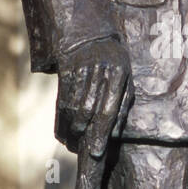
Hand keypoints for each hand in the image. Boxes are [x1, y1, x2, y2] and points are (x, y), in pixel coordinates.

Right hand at [55, 38, 132, 156]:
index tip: (95, 152)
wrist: (91, 36)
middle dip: (82, 135)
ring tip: (72, 145)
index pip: (107, 109)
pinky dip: (60, 120)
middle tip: (80, 151)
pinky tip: (63, 133)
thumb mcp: (127, 81)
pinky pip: (61, 100)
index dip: (100, 133)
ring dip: (69, 130)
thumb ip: (123, 106)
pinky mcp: (65, 69)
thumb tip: (115, 135)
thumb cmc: (115, 64)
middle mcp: (99, 71)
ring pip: (71, 107)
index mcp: (118, 74)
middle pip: (86, 111)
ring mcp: (80, 69)